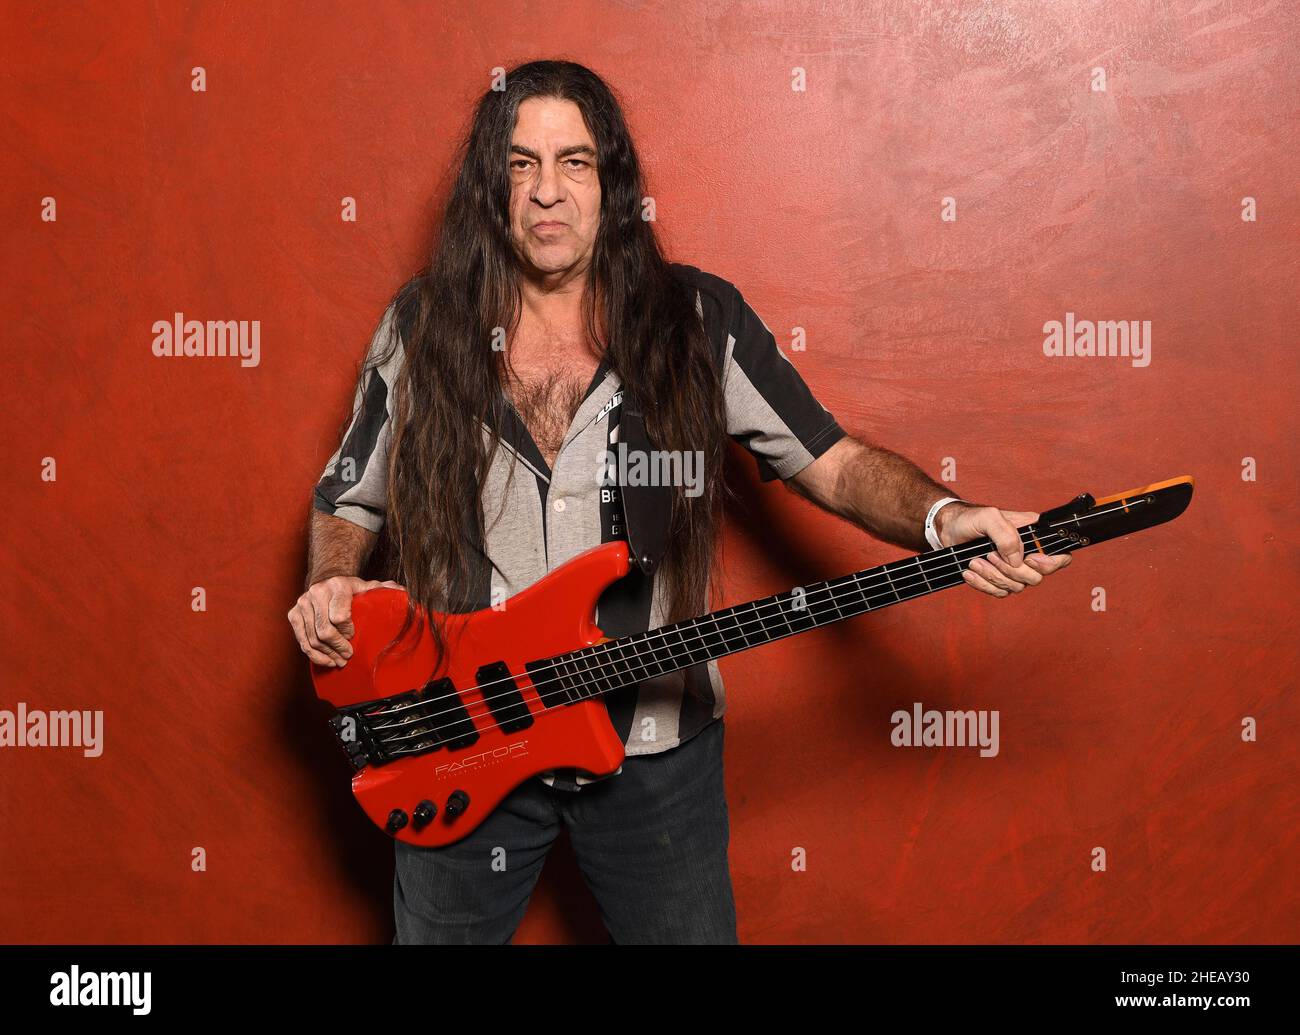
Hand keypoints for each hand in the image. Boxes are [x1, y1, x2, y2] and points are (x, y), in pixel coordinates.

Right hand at [287, 576, 402, 666]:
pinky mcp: (294, 614)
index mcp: (338, 586)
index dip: (347, 631)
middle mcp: (317, 592)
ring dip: (327, 654)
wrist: (326, 581)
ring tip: (339, 661)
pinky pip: (302, 640)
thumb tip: (402, 594)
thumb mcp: (367, 587)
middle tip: (349, 655)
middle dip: (338, 646)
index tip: (354, 637)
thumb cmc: (351, 589)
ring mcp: (303, 603)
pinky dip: (314, 655)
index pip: (340, 616)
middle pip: (325, 630)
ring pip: (313, 638)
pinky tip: (326, 661)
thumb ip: (384, 590)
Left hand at [934, 504, 1071, 597]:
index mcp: (1033, 535)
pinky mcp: (998, 579)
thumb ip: (1007, 535)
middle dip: (1010, 570)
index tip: (1028, 559)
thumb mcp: (989, 517)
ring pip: (1016, 587)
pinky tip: (970, 572)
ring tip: (974, 562)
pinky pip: (1000, 593)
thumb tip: (1018, 560)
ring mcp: (1013, 569)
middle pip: (1036, 578)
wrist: (948, 531)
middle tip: (989, 555)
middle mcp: (1027, 554)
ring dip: (993, 576)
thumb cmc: (970, 519)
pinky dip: (983, 585)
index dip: (1049, 564)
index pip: (1060, 556)